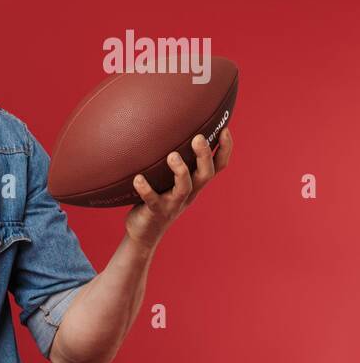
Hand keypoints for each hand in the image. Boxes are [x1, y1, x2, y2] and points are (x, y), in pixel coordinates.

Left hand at [125, 127, 233, 248]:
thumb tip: (166, 130)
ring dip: (180, 171)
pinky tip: (137, 178)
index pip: (218, 166)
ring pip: (184, 188)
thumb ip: (173, 162)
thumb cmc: (156, 199)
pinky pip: (151, 200)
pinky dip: (145, 189)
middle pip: (205, 174)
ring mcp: (172, 203)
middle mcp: (188, 193)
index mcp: (195, 184)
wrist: (144, 233)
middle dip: (204, 156)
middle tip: (199, 137)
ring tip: (172, 156)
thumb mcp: (168, 180)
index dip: (225, 149)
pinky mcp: (155, 211)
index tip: (225, 129)